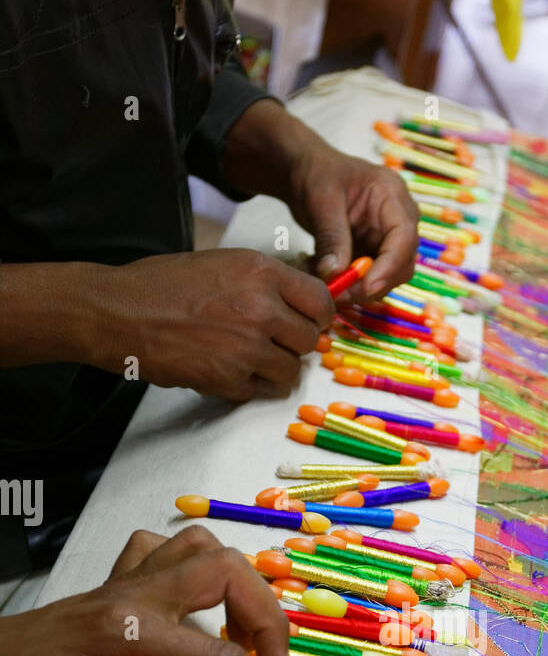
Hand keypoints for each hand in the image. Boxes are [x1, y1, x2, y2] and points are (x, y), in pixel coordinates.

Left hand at [0, 528, 308, 655]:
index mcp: (125, 634)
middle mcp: (130, 596)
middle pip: (228, 572)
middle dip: (268, 622)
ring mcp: (121, 585)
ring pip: (202, 548)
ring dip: (240, 589)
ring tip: (245, 644)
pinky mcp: (112, 589)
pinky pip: (164, 551)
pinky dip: (195, 570)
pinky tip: (198, 611)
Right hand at [96, 249, 333, 400]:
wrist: (117, 312)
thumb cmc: (162, 285)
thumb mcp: (221, 264)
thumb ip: (263, 282)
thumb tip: (299, 306)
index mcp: (261, 271)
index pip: (320, 301)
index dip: (317, 316)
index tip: (307, 322)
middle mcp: (261, 307)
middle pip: (310, 339)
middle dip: (293, 344)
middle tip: (270, 342)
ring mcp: (247, 346)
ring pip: (291, 371)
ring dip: (273, 369)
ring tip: (244, 358)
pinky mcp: (229, 379)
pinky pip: (261, 391)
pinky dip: (247, 386)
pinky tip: (223, 369)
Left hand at [223, 104, 418, 300]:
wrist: (307, 172)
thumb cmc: (317, 174)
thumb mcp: (321, 200)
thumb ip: (331, 237)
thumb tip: (335, 275)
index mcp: (392, 196)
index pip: (404, 238)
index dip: (389, 267)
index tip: (366, 287)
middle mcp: (398, 219)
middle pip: (401, 264)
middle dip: (371, 284)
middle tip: (337, 293)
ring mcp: (388, 238)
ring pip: (386, 277)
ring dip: (356, 289)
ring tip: (324, 283)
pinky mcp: (374, 253)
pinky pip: (368, 278)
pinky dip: (347, 284)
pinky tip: (323, 275)